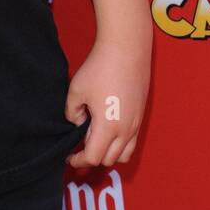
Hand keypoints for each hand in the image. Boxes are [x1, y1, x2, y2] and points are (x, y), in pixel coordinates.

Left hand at [63, 34, 151, 170]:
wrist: (125, 50)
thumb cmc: (99, 68)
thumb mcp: (76, 90)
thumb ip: (73, 113)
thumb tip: (78, 123)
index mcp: (108, 127)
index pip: (93, 157)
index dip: (79, 160)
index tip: (69, 156)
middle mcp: (126, 131)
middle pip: (109, 160)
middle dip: (92, 157)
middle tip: (79, 146)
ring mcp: (136, 124)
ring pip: (124, 154)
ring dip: (109, 153)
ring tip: (95, 139)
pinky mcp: (140, 116)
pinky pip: (132, 141)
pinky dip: (120, 144)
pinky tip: (108, 129)